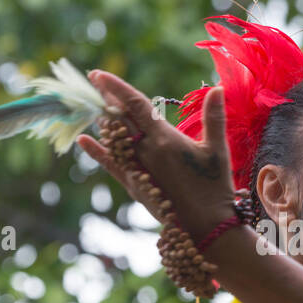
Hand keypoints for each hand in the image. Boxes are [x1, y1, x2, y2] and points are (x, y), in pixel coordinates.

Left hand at [75, 70, 236, 238]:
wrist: (206, 228)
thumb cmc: (216, 188)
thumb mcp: (218, 151)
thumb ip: (214, 118)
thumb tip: (217, 88)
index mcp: (164, 139)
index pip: (134, 104)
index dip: (114, 87)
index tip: (98, 74)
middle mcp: (145, 152)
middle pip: (118, 118)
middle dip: (106, 99)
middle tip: (94, 82)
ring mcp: (136, 169)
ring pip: (112, 138)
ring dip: (105, 120)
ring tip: (98, 105)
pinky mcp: (133, 186)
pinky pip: (109, 164)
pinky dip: (96, 151)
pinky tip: (84, 140)